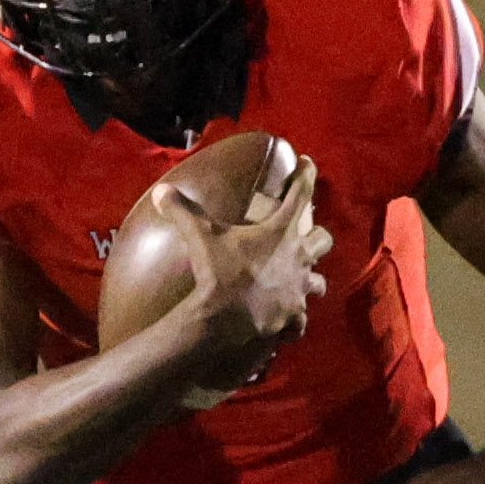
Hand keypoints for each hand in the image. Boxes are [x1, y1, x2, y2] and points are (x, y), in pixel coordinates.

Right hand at [156, 156, 333, 362]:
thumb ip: (183, 211)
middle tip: (306, 236)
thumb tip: (161, 191)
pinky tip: (289, 321)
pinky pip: (301, 317)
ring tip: (301, 280)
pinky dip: (295, 318)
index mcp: (281, 232)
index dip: (306, 174)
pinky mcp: (293, 314)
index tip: (307, 163)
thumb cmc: (218, 272)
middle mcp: (298, 257)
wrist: (225, 318)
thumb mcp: (200, 236)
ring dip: (311, 278)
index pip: (301, 193)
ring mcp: (298, 288)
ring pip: (318, 281)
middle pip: (323, 240)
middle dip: (317, 236)